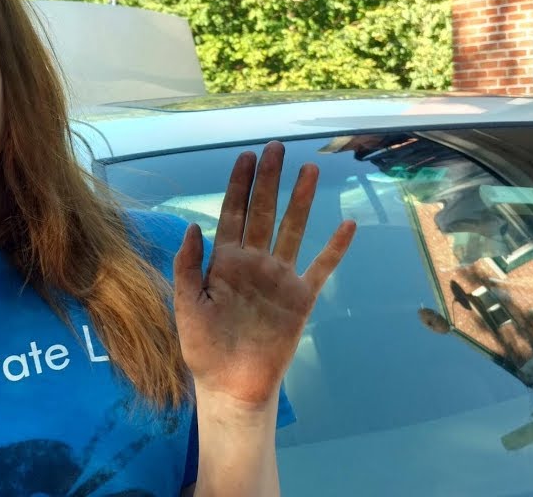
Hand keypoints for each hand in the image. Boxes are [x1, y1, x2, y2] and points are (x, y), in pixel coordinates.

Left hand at [174, 141, 354, 406]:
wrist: (230, 384)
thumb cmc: (203, 347)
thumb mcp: (186, 305)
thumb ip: (188, 266)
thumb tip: (194, 226)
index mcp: (224, 261)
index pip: (233, 213)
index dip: (239, 185)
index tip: (245, 156)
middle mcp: (254, 262)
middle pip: (264, 212)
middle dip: (269, 180)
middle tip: (275, 148)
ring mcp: (279, 278)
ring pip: (293, 230)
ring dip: (301, 201)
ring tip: (310, 170)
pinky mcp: (300, 299)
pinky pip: (321, 268)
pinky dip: (334, 248)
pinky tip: (346, 225)